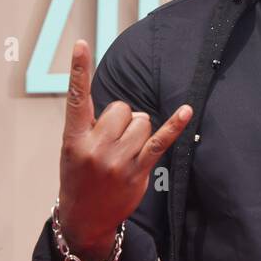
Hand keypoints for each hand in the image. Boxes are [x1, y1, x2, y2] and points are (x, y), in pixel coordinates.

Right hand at [58, 39, 191, 256]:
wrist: (84, 217)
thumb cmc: (80, 176)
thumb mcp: (74, 150)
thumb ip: (92, 126)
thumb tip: (124, 109)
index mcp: (74, 138)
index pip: (77, 97)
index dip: (78, 69)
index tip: (81, 43)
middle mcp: (95, 146)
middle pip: (122, 108)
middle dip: (123, 118)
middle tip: (114, 139)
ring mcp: (118, 160)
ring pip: (142, 121)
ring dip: (139, 130)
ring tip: (125, 151)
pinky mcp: (138, 170)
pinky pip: (160, 141)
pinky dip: (174, 125)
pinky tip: (187, 110)